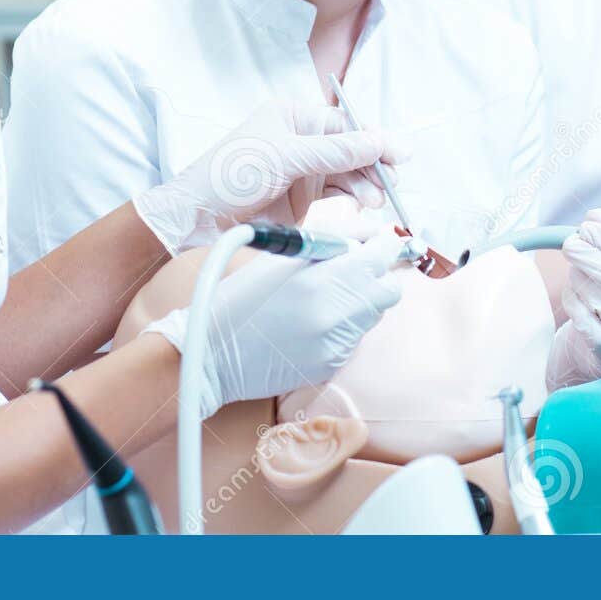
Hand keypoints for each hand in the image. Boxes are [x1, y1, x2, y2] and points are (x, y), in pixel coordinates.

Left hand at [133, 102, 402, 252]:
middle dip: (372, 166)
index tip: (399, 154)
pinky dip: (352, 200)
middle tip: (391, 184)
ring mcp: (302, 171)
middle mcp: (300, 140)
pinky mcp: (301, 199)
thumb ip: (335, 152)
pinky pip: (337, 195)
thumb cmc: (229, 174)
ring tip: (373, 201)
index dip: (373, 139)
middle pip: (351, 150)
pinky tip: (362, 206)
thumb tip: (379, 142)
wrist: (196, 217)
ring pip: (347, 175)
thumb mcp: (285, 157)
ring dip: (365, 186)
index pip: (344, 125)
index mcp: (292, 116)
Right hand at [147, 231, 405, 417]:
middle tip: (353, 269)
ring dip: (360, 301)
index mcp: (323, 280)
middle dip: (377, 276)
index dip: (384, 246)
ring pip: (373, 315)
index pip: (383, 256)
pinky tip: (312, 323)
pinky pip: (354, 338)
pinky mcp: (331, 366)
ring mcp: (336, 346)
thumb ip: (332, 240)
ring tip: (323, 297)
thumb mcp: (281, 257)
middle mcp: (337, 316)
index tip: (378, 243)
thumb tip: (370, 233)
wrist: (211, 355)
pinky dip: (343, 327)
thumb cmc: (238, 299)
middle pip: (389, 290)